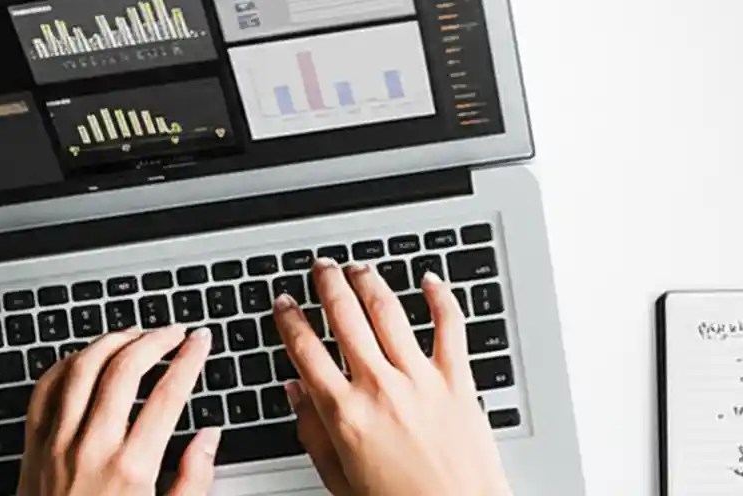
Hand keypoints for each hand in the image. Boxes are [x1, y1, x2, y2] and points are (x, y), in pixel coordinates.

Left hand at [17, 325, 221, 494]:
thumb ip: (193, 480)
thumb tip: (208, 438)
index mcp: (130, 470)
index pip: (167, 393)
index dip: (189, 359)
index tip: (200, 342)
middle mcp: (91, 449)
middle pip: (124, 369)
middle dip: (154, 339)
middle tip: (173, 332)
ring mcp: (56, 445)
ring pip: (82, 368)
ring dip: (112, 341)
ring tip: (135, 334)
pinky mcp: (31, 448)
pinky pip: (45, 389)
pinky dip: (67, 363)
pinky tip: (87, 359)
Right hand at [274, 259, 510, 495]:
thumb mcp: (340, 480)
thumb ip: (314, 433)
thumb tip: (296, 392)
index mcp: (345, 414)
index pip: (306, 350)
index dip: (290, 319)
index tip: (284, 303)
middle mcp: (380, 388)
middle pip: (344, 317)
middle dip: (327, 284)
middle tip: (320, 267)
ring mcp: (420, 379)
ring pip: (388, 311)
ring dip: (369, 281)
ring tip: (358, 267)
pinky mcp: (458, 379)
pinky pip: (449, 324)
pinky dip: (439, 296)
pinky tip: (428, 279)